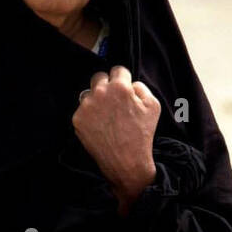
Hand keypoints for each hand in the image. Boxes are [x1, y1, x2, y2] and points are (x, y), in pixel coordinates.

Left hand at [72, 65, 160, 214]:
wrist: (126, 161)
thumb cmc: (142, 134)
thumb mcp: (153, 105)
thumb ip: (141, 87)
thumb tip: (130, 83)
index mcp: (119, 86)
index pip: (117, 70)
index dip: (122, 79)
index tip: (123, 89)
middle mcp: (100, 93)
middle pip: (99, 77)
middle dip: (106, 85)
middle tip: (113, 100)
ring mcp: (86, 106)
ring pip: (88, 93)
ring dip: (96, 100)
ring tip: (106, 116)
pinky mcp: (77, 119)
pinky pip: (82, 110)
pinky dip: (89, 115)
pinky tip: (99, 126)